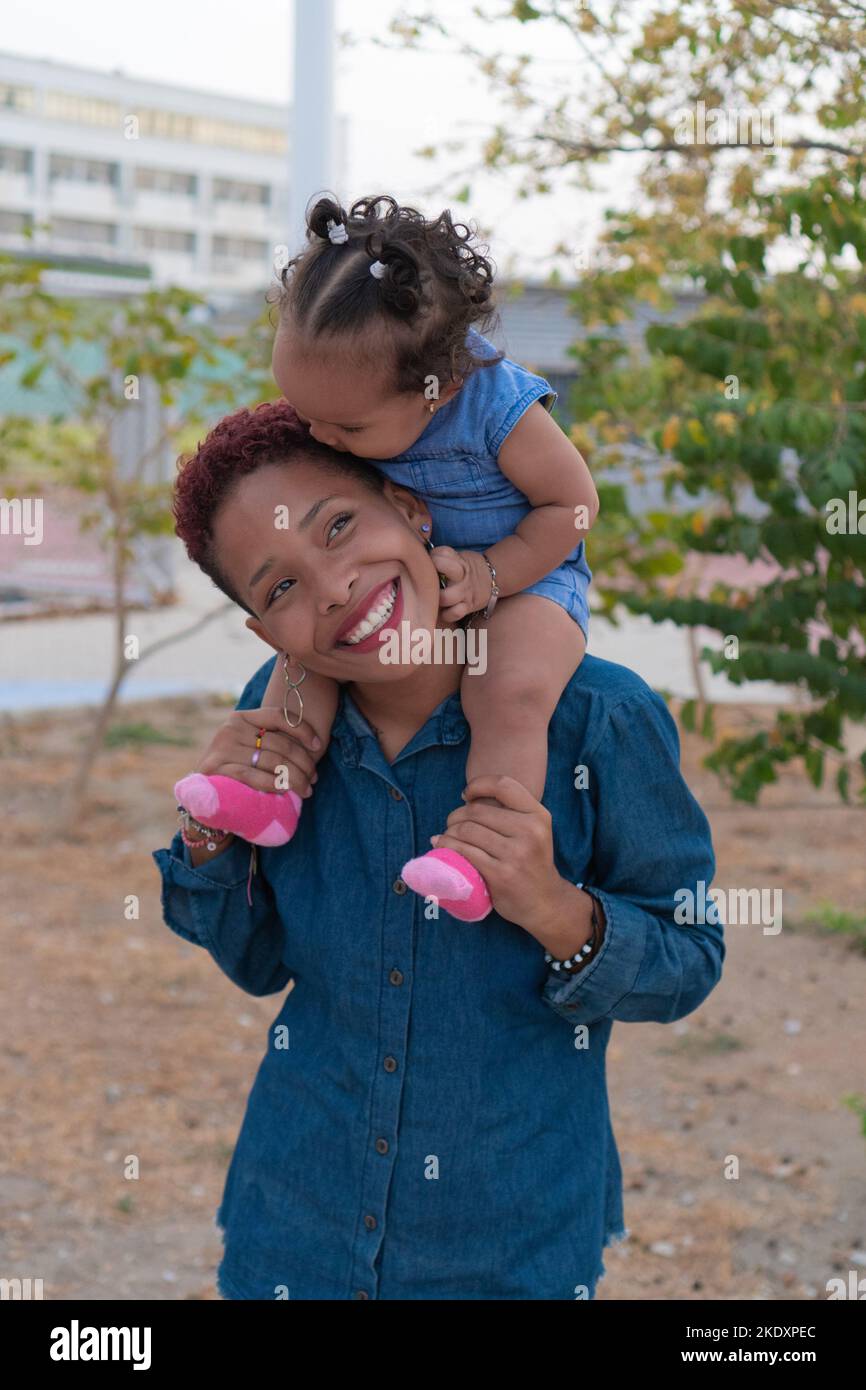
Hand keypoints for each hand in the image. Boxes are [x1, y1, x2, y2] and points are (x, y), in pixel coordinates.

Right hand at [195, 706, 321, 797]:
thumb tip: (314, 745)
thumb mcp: (252, 749)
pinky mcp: (215, 770)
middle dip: (304, 763)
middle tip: (314, 779)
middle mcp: (230, 729)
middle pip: (280, 743)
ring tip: (306, 789)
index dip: (303, 729)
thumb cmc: (235, 772)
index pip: (278, 715)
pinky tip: (284, 791)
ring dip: (295, 778)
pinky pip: (254, 776)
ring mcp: (221, 749)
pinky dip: (274, 784)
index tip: (318, 746)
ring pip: (272, 761)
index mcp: (241, 718)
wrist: (203, 798)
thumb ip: (272, 742)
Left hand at [429, 774, 567, 928]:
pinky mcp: (500, 874)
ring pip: (467, 830)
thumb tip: (466, 799)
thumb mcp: (534, 831)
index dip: (478, 785)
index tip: (466, 795)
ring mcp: (515, 854)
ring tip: (447, 837)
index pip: (503, 784)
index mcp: (539, 816)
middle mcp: (530, 831)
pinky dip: (446, 846)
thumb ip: (510, 812)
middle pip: (478, 811)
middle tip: (452, 824)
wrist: (545, 902)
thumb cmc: (532, 863)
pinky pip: (463, 852)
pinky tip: (441, 846)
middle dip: (456, 815)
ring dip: (449, 832)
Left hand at [430, 545, 494, 621]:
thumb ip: (441, 556)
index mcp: (460, 561)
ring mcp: (466, 593)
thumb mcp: (458, 556)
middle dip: (434, 575)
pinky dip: (447, 614)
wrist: (492, 579)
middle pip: (448, 572)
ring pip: (446, 597)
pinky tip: (443, 609)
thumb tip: (417, 559)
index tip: (431, 561)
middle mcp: (463, 576)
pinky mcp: (468, 606)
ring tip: (434, 597)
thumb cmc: (466, 567)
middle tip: (429, 581)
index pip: (442, 554)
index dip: (433, 557)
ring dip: (437, 598)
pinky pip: (454, 613)